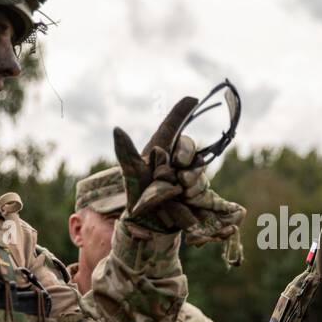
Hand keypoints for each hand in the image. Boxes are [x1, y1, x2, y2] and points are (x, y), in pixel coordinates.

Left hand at [113, 97, 197, 231]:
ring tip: (179, 192)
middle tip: (178, 172)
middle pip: (190, 147)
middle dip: (187, 156)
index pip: (173, 126)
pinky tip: (186, 201)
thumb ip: (125, 151)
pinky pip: (205, 187)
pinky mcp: (198, 192)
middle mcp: (176, 159)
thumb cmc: (137, 195)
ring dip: (192, 180)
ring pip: (200, 168)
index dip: (182, 111)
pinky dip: (197, 194)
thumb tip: (117, 129)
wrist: (149, 223)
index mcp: (160, 149)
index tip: (193, 98)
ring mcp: (189, 175)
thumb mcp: (131, 173)